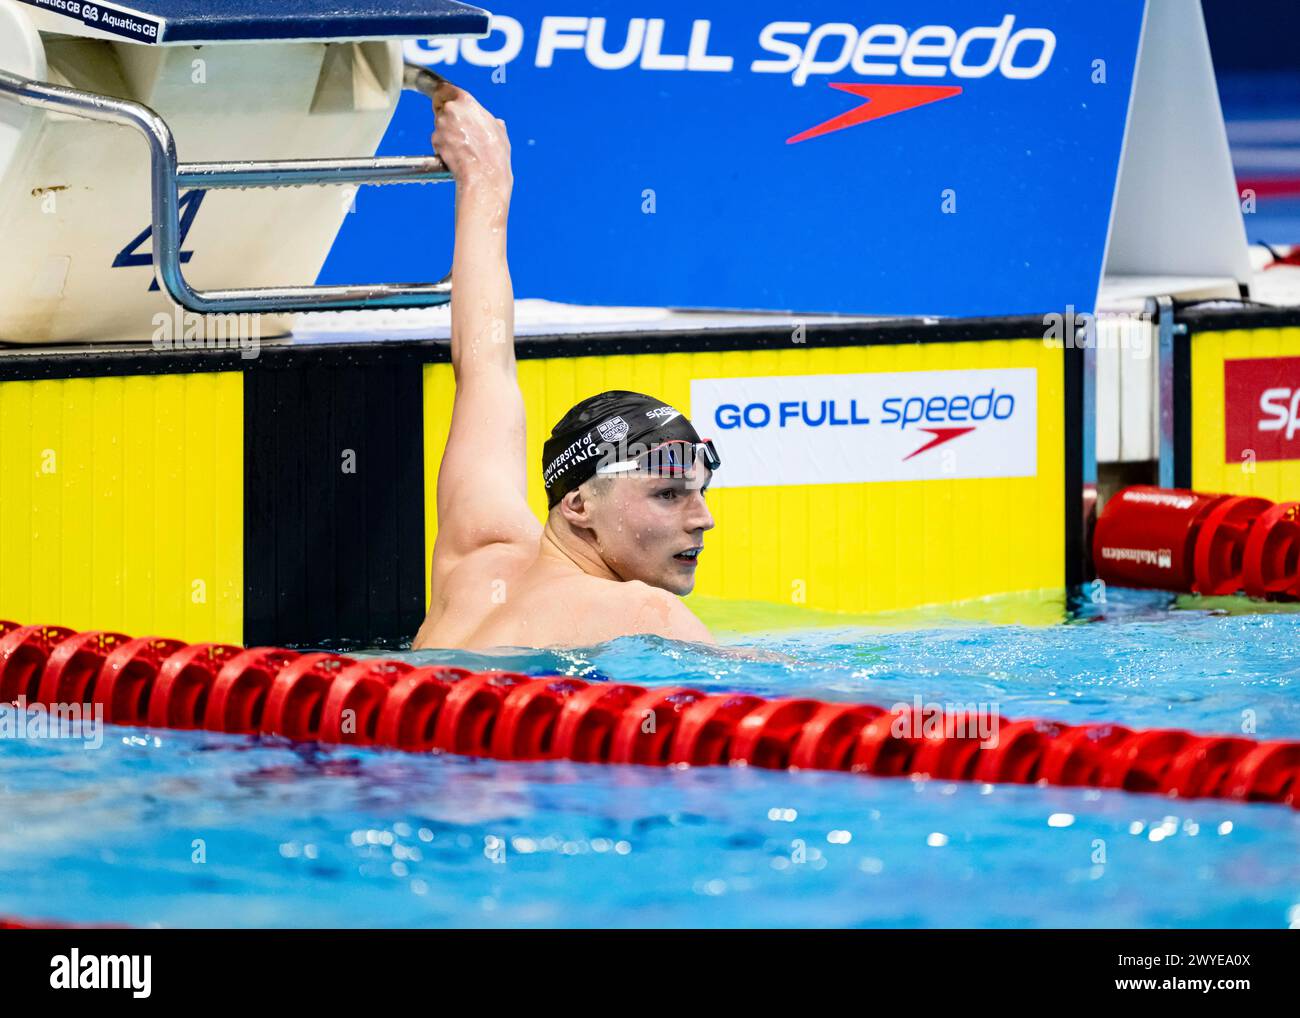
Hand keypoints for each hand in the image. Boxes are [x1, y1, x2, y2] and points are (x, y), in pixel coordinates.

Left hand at [430, 81, 512, 198]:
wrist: (484, 177)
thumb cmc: (494, 156)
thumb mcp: (500, 133)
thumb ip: (493, 122)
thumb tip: (496, 123)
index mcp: (467, 102)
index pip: (447, 89)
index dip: (445, 96)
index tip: (444, 100)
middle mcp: (451, 109)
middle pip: (443, 108)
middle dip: (449, 119)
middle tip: (461, 133)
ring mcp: (441, 125)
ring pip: (440, 126)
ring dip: (447, 134)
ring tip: (463, 148)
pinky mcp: (435, 140)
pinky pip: (437, 141)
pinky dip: (443, 147)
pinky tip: (457, 155)